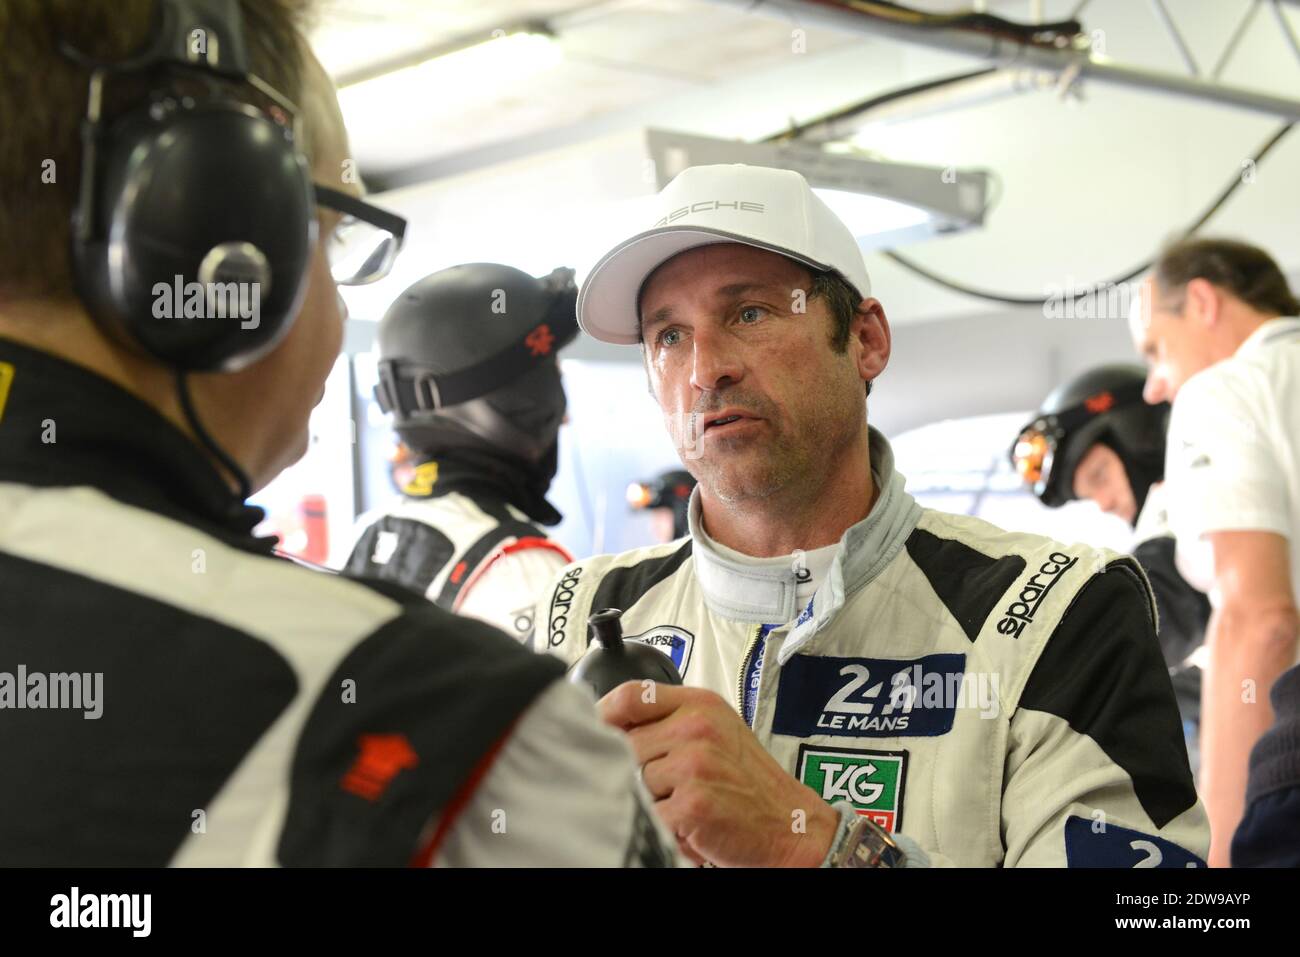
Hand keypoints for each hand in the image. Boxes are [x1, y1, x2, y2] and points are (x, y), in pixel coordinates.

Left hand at [598, 681, 838, 866]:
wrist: (791, 824)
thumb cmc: (751, 783)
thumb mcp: (717, 732)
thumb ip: (671, 721)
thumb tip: (611, 726)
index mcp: (700, 705)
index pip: (631, 695)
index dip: (604, 714)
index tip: (595, 730)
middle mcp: (697, 728)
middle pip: (625, 744)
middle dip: (635, 770)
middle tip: (665, 787)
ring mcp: (694, 765)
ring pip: (633, 781)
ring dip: (651, 801)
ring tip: (681, 804)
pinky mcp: (692, 803)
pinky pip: (650, 814)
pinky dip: (663, 825)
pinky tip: (688, 823)